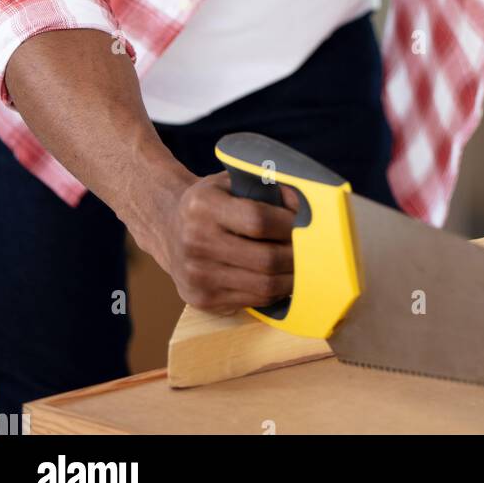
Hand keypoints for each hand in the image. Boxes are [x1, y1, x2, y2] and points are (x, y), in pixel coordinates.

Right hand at [159, 170, 300, 313]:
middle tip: (314, 250)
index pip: (258, 220)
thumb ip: (266, 188)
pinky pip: (252, 300)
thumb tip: (305, 205)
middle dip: (297, 256)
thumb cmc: (212, 201)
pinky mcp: (200, 299)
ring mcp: (196, 274)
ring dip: (291, 278)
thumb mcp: (231, 182)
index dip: (289, 224)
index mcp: (202, 206)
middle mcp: (195, 241)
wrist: (168, 226)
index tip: (306, 224)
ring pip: (263, 285)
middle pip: (265, 259)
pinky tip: (282, 278)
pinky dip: (275, 291)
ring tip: (304, 266)